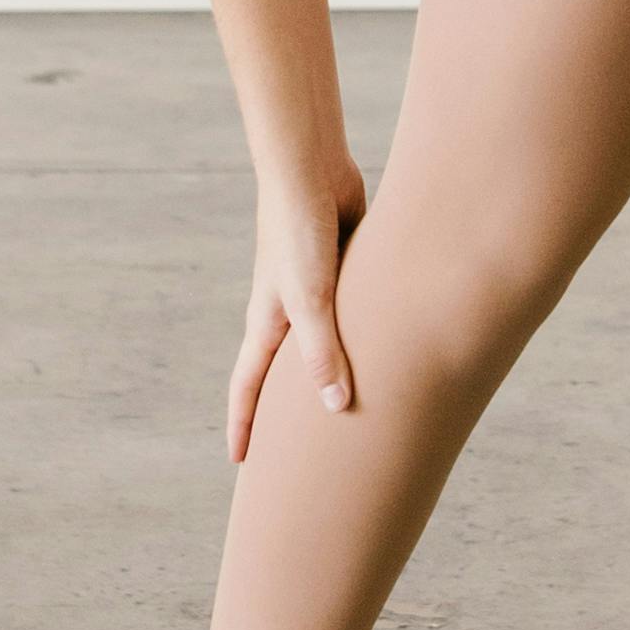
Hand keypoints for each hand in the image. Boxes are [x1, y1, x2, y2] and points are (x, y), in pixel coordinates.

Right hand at [226, 159, 365, 462]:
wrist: (310, 168)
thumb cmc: (299, 230)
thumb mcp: (310, 297)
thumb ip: (322, 351)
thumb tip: (334, 406)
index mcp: (267, 322)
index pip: (247, 386)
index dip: (243, 426)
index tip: (241, 462)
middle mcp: (287, 311)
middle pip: (283, 372)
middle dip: (284, 411)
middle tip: (291, 450)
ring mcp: (315, 291)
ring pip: (322, 345)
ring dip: (329, 373)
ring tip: (346, 409)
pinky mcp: (343, 271)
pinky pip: (351, 316)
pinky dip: (360, 338)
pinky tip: (388, 348)